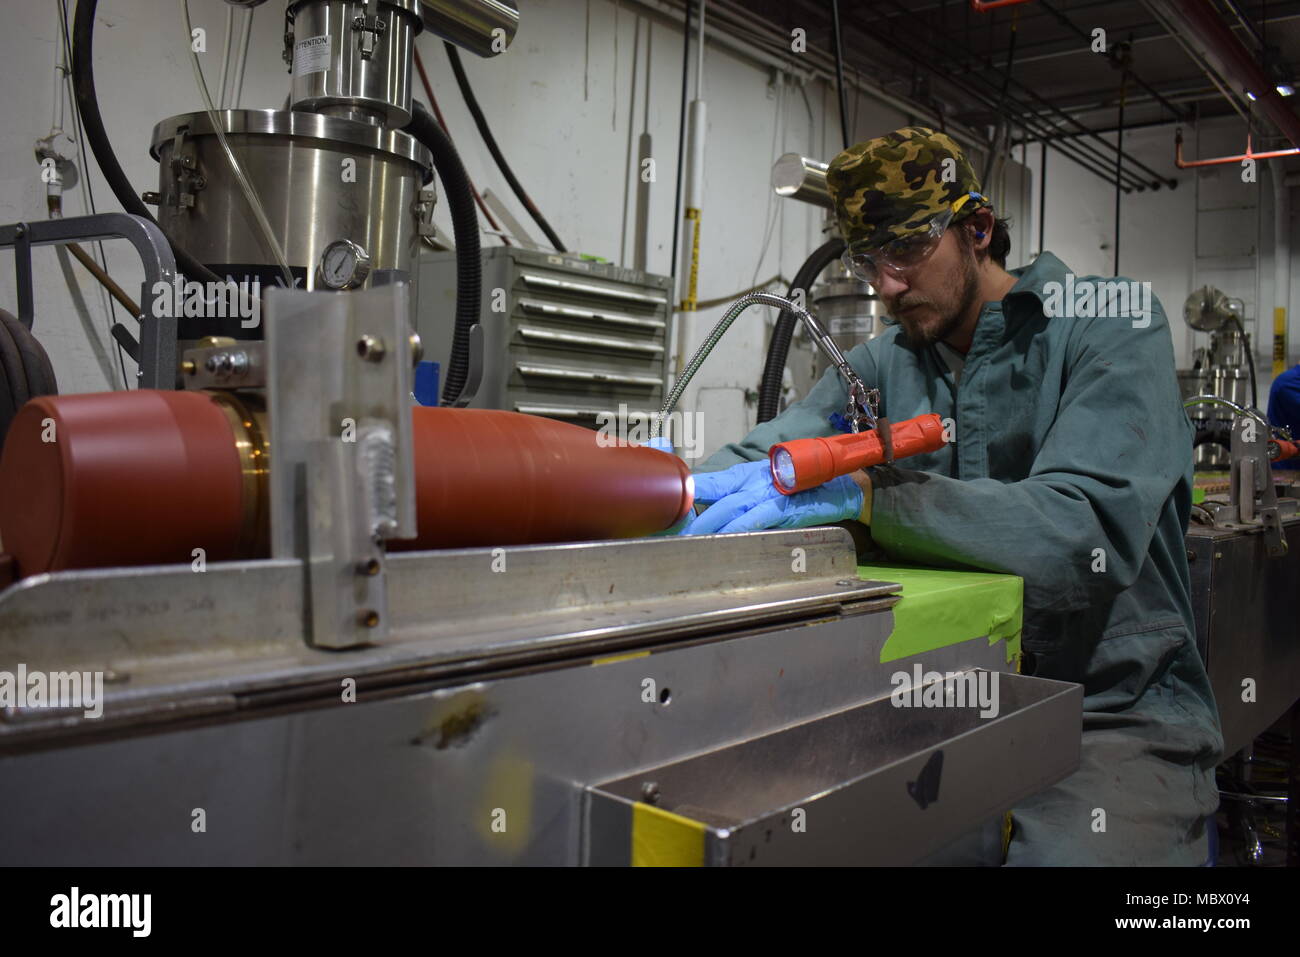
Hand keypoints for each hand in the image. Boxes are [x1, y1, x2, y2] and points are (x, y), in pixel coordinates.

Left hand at [683, 459, 864, 534]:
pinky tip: (725, 538)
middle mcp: (751, 481)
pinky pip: (756, 518)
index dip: (686, 494)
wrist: (838, 486)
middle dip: (691, 518)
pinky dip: (739, 528)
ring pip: (730, 507)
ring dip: (709, 525)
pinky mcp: (784, 506)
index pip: (707, 483)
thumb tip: (709, 519)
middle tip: (671, 534)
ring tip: (690, 541)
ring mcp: (767, 492)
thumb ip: (738, 501)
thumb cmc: (798, 489)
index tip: (665, 507)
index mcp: (742, 476)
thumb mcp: (763, 490)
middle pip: (713, 497)